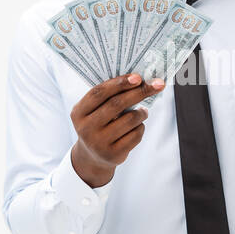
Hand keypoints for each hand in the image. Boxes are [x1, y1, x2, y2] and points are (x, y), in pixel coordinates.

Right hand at [69, 73, 165, 187]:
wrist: (93, 156)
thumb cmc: (99, 124)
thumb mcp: (95, 111)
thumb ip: (109, 97)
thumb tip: (139, 81)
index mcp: (78, 112)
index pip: (99, 93)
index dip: (119, 83)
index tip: (138, 77)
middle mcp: (86, 128)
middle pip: (116, 104)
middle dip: (139, 92)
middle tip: (156, 85)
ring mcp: (99, 143)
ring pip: (130, 120)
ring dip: (142, 112)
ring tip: (143, 111)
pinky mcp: (113, 154)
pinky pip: (135, 135)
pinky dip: (141, 127)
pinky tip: (137, 126)